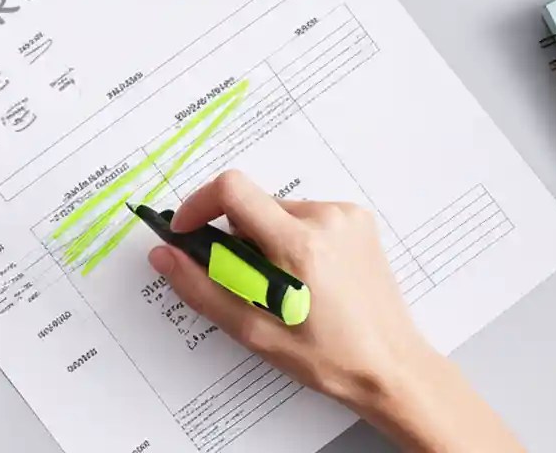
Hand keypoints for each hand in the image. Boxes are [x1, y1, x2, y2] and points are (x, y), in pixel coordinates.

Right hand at [148, 171, 522, 451]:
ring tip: (284, 287)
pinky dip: (293, 239)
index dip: (198, 204)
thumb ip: (202, 288)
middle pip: (253, 204)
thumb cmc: (327, 357)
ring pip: (278, 211)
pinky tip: (308, 277)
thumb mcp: (254, 332)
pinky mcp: (357, 220)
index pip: (232, 189)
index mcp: (298, 245)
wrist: (390, 366)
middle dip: (237, 237)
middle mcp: (325, 218)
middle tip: (246, 282)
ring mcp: (346, 216)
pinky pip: (306, 216)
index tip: (187, 230)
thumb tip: (165, 255)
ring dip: (266, 240)